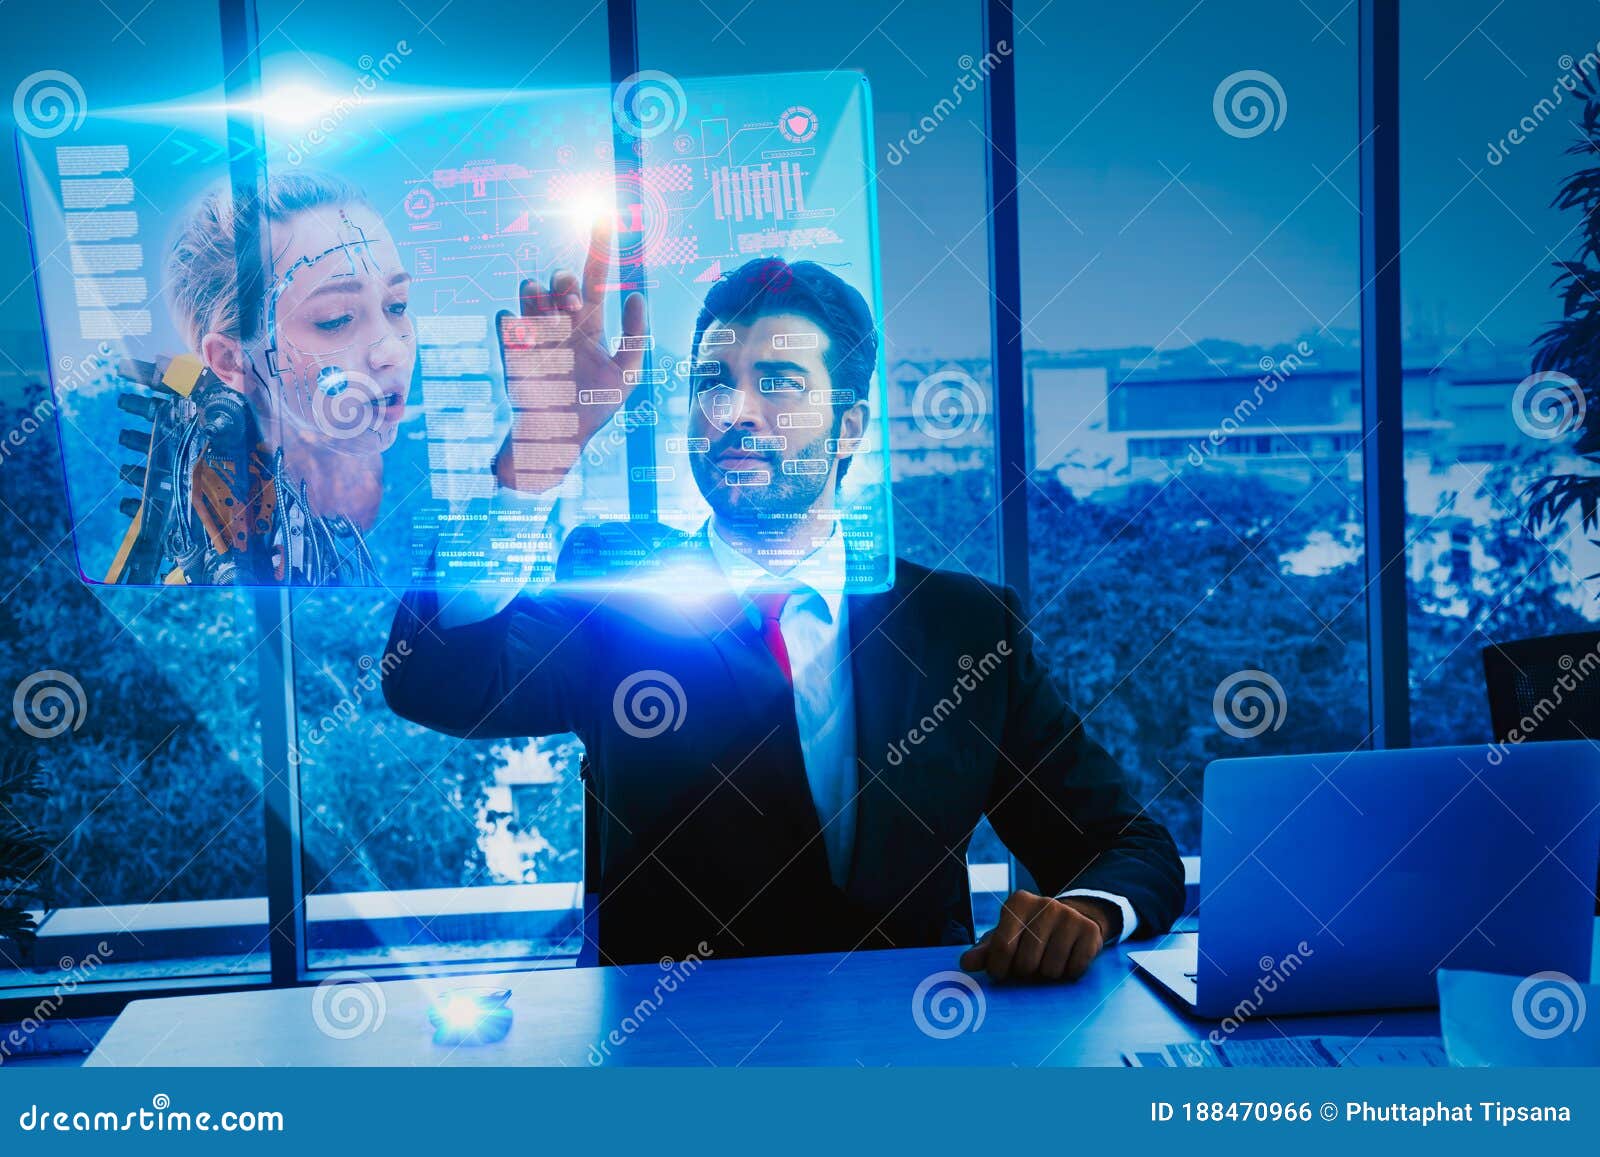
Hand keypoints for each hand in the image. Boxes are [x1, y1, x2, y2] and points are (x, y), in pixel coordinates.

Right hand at [493, 216, 648, 492]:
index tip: (603, 217)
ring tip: (552, 321)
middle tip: (573, 309)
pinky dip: (515, 325)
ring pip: (527, 288)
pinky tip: (527, 343)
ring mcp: (533, 333)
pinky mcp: (510, 349)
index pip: (593, 277)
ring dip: (539, 296)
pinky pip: (505, 318)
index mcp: (589, 324)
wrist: (559, 437)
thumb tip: (635, 294)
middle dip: (565, 284)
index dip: (599, 246)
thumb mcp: (627, 374)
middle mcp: (560, 322)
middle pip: (559, 279)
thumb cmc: (595, 408)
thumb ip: (636, 335)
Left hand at [958, 890, 1109, 982]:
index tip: (1001, 973)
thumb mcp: (1004, 938)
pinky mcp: (1090, 931)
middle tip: (1029, 966)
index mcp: (1019, 902)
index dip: (999, 969)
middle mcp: (1045, 903)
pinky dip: (1069, 974)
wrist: (1070, 922)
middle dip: (1025, 973)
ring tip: (1047, 962)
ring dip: (1047, 975)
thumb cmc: (1028, 935)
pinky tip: (1066, 960)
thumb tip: (965, 964)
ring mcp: (1070, 916)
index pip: (1001, 947)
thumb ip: (985, 952)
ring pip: (1051, 969)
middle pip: (1026, 962)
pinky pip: (1074, 969)